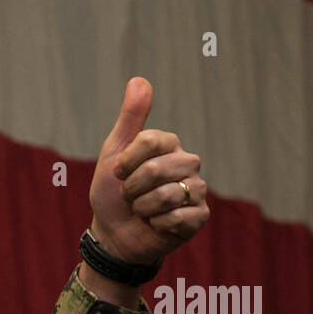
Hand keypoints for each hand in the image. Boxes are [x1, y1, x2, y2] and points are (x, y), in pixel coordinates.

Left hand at [88, 76, 209, 265]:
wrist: (113, 234)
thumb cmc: (113, 193)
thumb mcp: (114, 153)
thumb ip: (130, 119)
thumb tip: (139, 80)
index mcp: (169, 145)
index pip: (149, 141)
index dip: (126, 163)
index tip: (118, 173)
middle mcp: (188, 163)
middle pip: (156, 169)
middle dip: (132, 189)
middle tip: (130, 196)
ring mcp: (197, 190)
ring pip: (166, 194)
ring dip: (142, 208)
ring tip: (142, 211)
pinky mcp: (199, 217)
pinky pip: (178, 218)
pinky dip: (157, 225)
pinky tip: (156, 225)